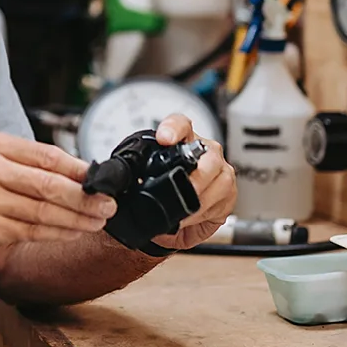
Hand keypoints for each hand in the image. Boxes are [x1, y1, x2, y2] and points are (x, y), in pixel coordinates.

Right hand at [0, 131, 116, 258]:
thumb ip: (23, 159)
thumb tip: (75, 171)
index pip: (44, 155)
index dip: (78, 168)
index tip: (100, 177)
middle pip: (48, 185)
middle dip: (85, 197)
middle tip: (108, 203)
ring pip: (43, 212)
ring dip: (77, 219)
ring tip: (99, 219)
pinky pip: (32, 232)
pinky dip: (58, 233)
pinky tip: (74, 231)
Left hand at [148, 114, 235, 251]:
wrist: (175, 222)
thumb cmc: (162, 195)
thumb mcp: (145, 183)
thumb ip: (135, 177)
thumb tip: (117, 184)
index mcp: (182, 141)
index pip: (180, 124)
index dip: (173, 129)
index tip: (164, 138)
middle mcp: (205, 152)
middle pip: (208, 156)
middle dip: (194, 177)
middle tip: (182, 191)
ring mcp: (220, 171)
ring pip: (219, 181)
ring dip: (198, 202)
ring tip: (181, 214)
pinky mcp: (229, 193)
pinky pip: (222, 201)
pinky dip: (204, 214)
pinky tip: (191, 218)